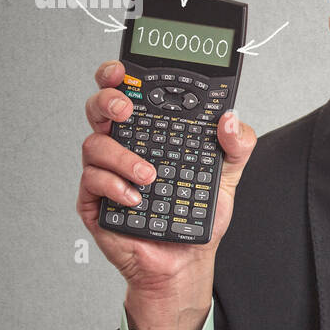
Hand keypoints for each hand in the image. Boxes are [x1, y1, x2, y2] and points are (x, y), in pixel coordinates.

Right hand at [76, 59, 256, 329]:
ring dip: (123, 156)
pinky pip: (92, 181)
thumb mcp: (228, 174)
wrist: (186, 260)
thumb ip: (236, 143)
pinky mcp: (96, 199)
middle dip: (107, 99)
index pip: (131, 92)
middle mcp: (126, 145)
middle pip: (100, 107)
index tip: (125, 69)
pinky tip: (137, 198)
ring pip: (94, 144)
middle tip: (127, 110)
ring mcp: (107, 171)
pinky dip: (115, 187)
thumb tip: (228, 118)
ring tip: (150, 176)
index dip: (120, 75)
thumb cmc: (198, 213)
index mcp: (153, 131)